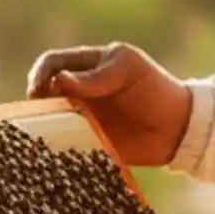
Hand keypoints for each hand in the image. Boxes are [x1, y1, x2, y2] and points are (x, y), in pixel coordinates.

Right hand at [26, 43, 191, 166]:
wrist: (177, 129)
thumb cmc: (155, 90)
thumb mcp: (128, 71)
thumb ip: (95, 77)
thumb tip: (58, 81)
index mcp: (87, 66)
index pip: (52, 63)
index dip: (40, 73)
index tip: (39, 89)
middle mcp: (78, 91)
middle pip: (44, 91)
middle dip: (37, 101)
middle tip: (40, 113)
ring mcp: (81, 117)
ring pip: (49, 118)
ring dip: (43, 124)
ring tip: (42, 132)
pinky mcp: (86, 141)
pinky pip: (64, 143)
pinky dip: (55, 146)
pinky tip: (54, 150)